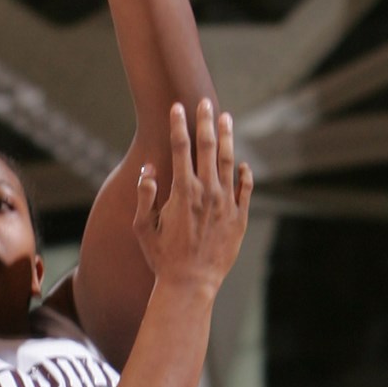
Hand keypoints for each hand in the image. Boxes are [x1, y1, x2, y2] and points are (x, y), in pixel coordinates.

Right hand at [133, 101, 252, 293]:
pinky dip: (244, 174)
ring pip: (228, 162)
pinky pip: (245, 189)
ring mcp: (227, 204)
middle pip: (207, 148)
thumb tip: (148, 169)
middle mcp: (207, 193)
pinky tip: (242, 163)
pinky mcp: (240, 218)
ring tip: (226, 118)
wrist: (190, 284)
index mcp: (182, 192)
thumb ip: (144, 195)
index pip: (180, 149)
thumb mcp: (142, 227)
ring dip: (226, 138)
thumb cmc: (162, 257)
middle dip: (204, 122)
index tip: (176, 107)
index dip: (177, 125)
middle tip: (205, 102)